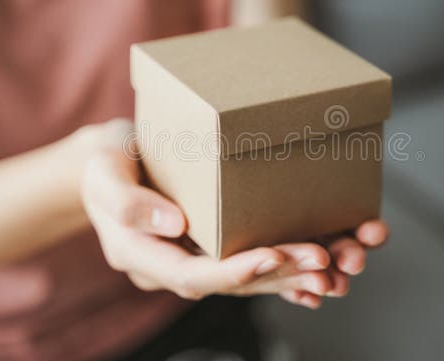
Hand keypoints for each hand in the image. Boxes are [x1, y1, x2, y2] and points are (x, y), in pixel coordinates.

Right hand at [79, 119, 388, 307]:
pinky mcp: (217, 247)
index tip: (274, 255)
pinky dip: (292, 271)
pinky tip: (327, 273)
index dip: (236, 271)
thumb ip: (128, 201)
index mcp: (143, 257)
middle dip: (282, 273)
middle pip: (234, 282)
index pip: (193, 275)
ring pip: (253, 277)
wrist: (114, 162)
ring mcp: (199, 260)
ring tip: (340, 263)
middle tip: (324, 260)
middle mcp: (176, 268)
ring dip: (297, 273)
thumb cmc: (107, 163)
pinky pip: (257, 265)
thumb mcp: (103, 173)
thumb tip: (175, 224)